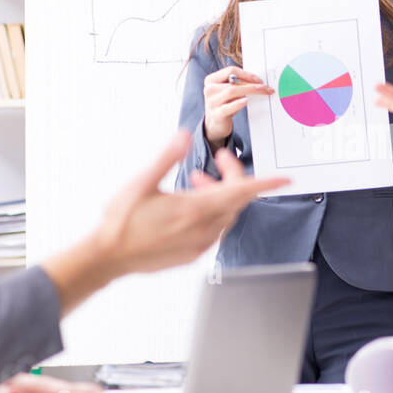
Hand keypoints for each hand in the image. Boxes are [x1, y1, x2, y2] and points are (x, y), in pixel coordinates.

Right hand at [94, 129, 287, 273]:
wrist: (107, 257)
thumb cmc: (121, 221)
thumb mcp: (141, 182)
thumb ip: (166, 157)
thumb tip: (185, 135)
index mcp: (195, 209)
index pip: (241, 193)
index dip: (265, 184)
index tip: (285, 179)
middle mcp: (203, 229)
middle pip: (236, 200)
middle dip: (234, 177)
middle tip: (220, 159)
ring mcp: (200, 244)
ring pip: (226, 215)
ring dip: (220, 194)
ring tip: (196, 179)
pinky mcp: (193, 254)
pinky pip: (215, 230)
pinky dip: (211, 212)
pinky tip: (190, 204)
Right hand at [202, 65, 272, 148]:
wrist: (215, 124)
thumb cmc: (224, 104)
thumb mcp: (228, 91)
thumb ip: (237, 84)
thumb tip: (257, 80)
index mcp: (211, 80)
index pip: (230, 70)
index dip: (246, 74)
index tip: (259, 80)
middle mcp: (209, 89)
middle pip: (233, 82)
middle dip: (252, 84)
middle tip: (266, 87)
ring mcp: (212, 102)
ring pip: (232, 91)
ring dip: (250, 91)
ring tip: (262, 92)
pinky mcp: (216, 114)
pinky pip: (228, 107)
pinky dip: (238, 103)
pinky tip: (246, 101)